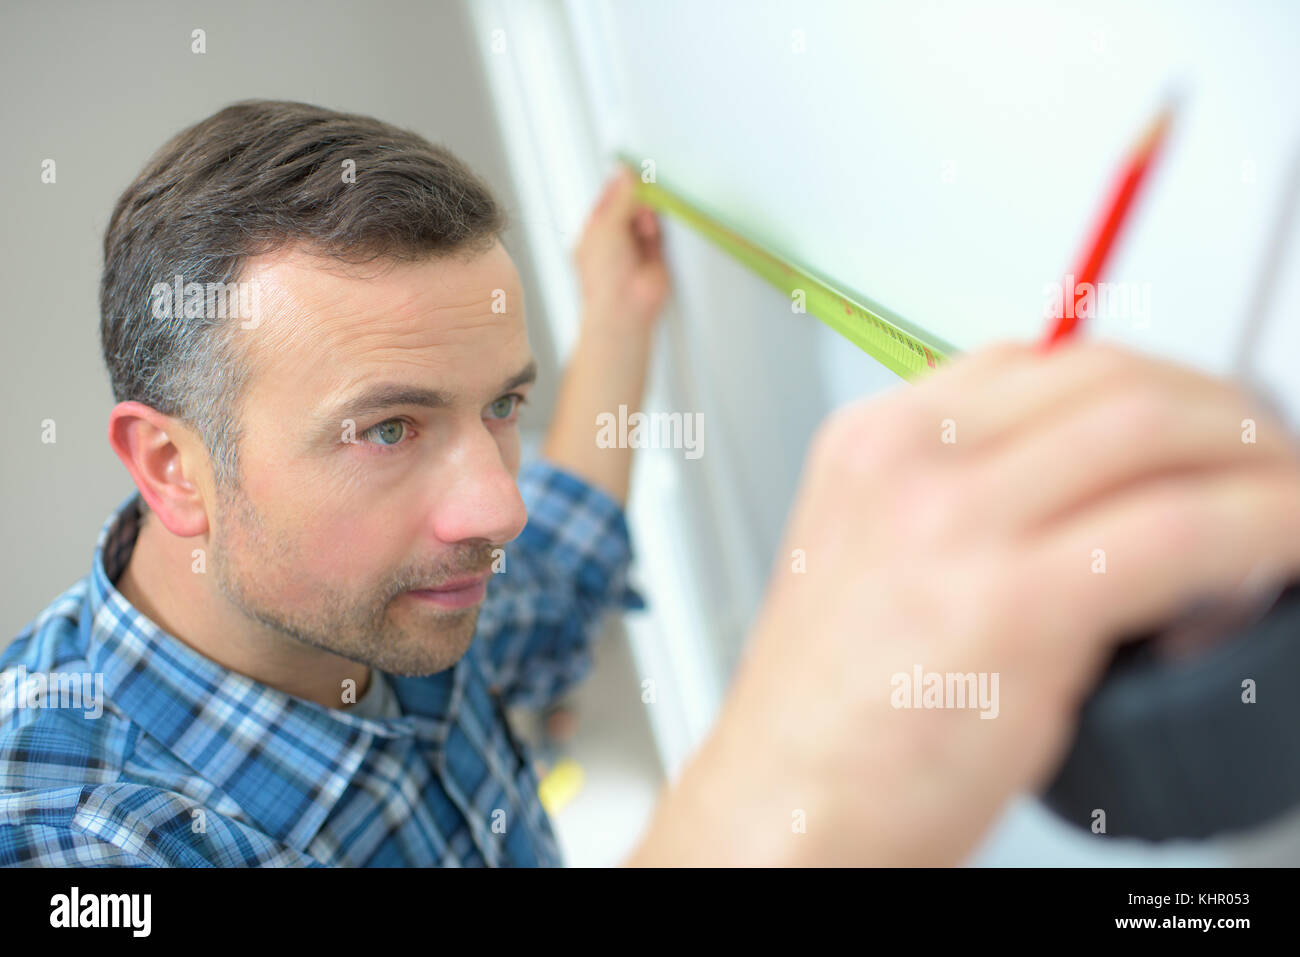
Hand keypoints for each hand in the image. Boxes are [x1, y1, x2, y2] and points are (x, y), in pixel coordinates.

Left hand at [572, 165, 669, 334]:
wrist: (625, 307)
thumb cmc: (604, 278)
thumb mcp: (607, 226)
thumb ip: (621, 199)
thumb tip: (628, 177)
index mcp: (594, 230)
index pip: (608, 198)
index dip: (620, 182)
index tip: (630, 168)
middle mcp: (614, 238)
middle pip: (630, 203)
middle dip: (637, 196)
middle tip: (643, 189)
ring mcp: (634, 246)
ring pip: (646, 215)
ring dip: (648, 211)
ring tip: (644, 220)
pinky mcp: (655, 254)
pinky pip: (660, 230)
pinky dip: (660, 224)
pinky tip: (654, 226)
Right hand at [630, 340, 1299, 865]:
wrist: (784, 813)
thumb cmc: (828, 720)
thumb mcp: (871, 566)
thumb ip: (964, 507)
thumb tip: (1087, 498)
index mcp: (870, 446)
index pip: (1033, 359)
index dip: (1138, 379)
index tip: (1182, 416)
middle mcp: (907, 463)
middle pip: (1104, 375)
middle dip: (1209, 405)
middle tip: (1254, 450)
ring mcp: (955, 523)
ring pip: (1154, 427)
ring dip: (1251, 453)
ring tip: (1281, 497)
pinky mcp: (1016, 603)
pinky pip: (1187, 527)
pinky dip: (1269, 524)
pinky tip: (1285, 546)